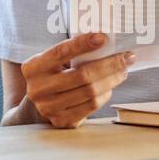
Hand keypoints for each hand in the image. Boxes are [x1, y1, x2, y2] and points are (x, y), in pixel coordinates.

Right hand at [19, 33, 136, 127]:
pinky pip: (91, 107)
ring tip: (122, 71)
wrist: (37, 105)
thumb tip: (102, 42)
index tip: (102, 38)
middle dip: (109, 64)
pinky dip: (104, 95)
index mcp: (32, 68)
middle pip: (82, 75)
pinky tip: (110, 87)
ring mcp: (49, 108)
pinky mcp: (62, 121)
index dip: (82, 44)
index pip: (60, 52)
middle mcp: (37, 89)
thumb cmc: (51, 75)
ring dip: (111, 80)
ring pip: (90, 92)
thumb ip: (70, 53)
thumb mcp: (51, 62)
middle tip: (126, 57)